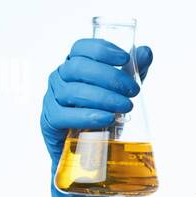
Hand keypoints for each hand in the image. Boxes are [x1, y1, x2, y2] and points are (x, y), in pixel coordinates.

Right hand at [41, 38, 152, 169]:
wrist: (87, 148)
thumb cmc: (101, 112)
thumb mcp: (121, 90)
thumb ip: (133, 71)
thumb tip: (145, 52)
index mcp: (75, 65)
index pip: (81, 48)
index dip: (102, 49)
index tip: (125, 59)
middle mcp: (60, 77)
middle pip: (78, 68)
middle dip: (110, 77)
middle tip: (133, 90)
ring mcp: (52, 98)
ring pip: (72, 91)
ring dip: (103, 98)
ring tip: (125, 106)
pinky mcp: (50, 120)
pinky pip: (64, 115)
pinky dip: (87, 116)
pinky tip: (107, 118)